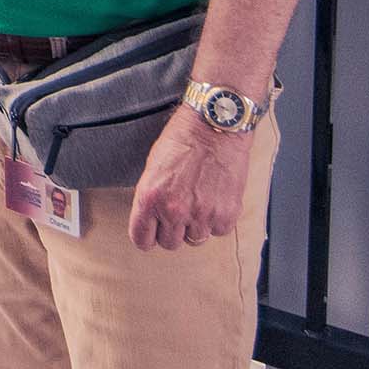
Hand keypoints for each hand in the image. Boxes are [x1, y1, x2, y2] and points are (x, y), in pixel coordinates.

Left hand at [127, 108, 252, 250]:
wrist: (215, 125)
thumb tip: (152, 219)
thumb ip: (152, 197)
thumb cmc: (183, 139)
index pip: (141, 239)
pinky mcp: (226, 213)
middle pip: (169, 243)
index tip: (151, 233)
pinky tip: (216, 199)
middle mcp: (174, 210)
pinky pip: (219, 231)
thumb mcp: (153, 167)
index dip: (146, 236)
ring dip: (196, 225)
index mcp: (150, 198)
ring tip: (200, 200)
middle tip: (180, 212)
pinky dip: (218, 219)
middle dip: (173, 230)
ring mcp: (201, 214)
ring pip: (195, 239)